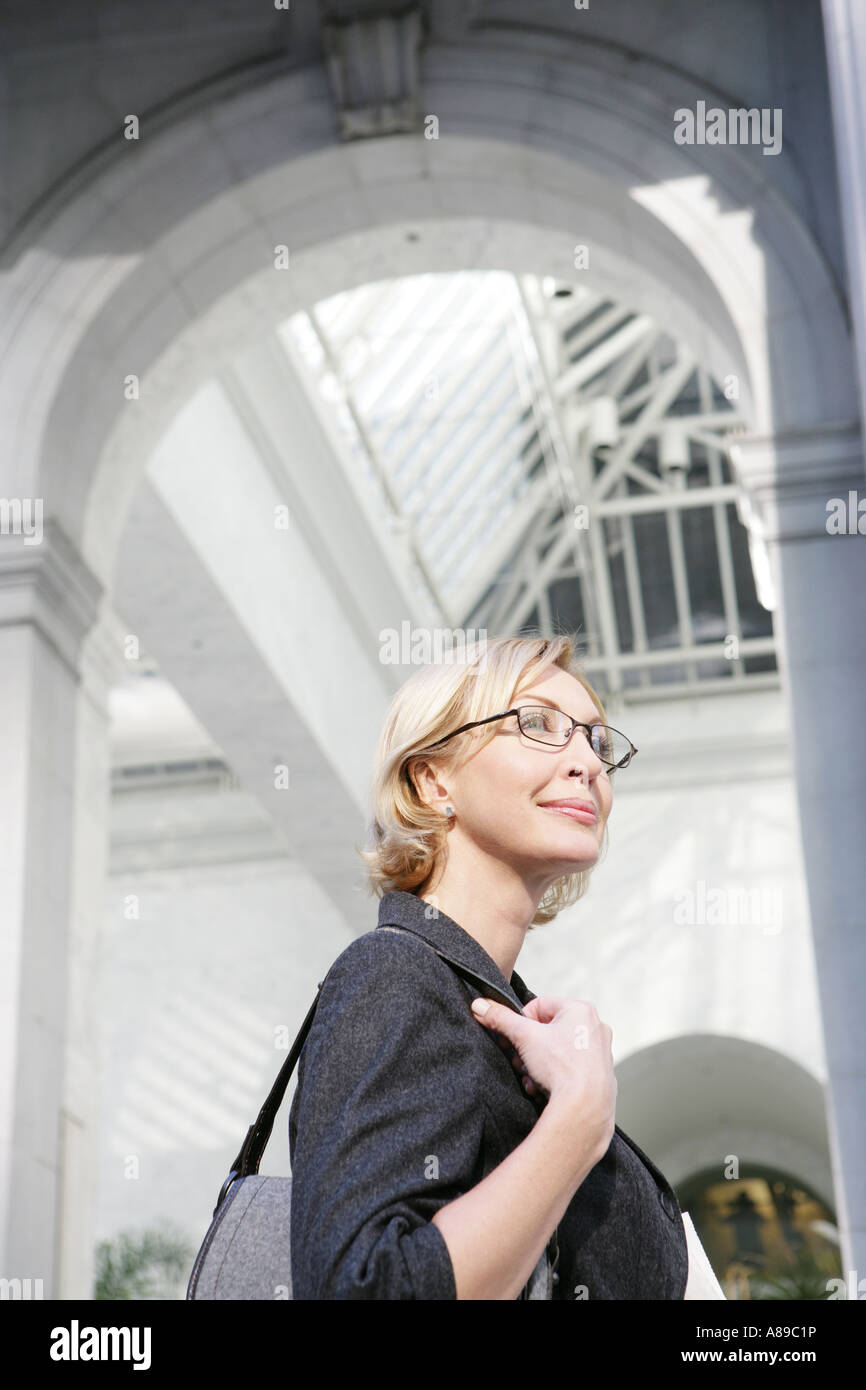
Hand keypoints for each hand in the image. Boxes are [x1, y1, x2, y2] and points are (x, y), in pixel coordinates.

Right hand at [470, 994, 616, 1161]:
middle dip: (527, 1049)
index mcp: (580, 1009)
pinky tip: (542, 1088)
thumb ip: (500, 1018)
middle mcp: (594, 1027)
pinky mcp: (599, 1074)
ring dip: (537, 1064)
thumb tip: (480, 1005)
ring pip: (556, 1051)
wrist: (584, 1106)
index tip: (511, 1039)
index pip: (538, 1006)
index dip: (520, 1023)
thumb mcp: (523, 1037)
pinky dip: (553, 1076)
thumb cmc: (561, 1066)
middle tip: (519, 1061)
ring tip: (530, 1078)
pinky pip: (569, 1068)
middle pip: (547, 1030)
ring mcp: (599, 1051)